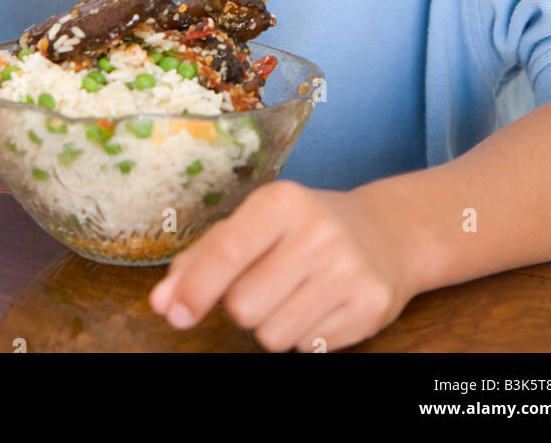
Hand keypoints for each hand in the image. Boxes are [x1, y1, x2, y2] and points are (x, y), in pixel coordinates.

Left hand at [149, 179, 419, 351]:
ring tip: (296, 293)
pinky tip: (322, 304)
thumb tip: (162, 302)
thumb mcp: (256, 223)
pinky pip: (310, 348)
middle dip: (244, 305)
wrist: (387, 233)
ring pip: (274, 336)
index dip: (196, 288)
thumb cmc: (304, 228)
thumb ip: (203, 258)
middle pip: (245, 306)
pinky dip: (307, 335)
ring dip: (274, 324)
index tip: (175, 314)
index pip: (228, 251)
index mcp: (283, 201)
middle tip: (268, 282)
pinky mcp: (370, 306)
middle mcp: (318, 231)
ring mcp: (348, 270)